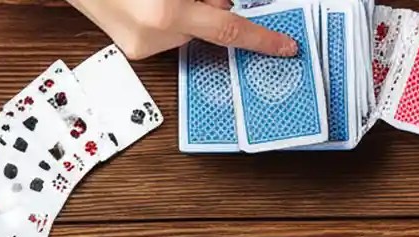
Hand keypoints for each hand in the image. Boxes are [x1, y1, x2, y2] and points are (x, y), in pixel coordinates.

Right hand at [67, 0, 297, 59]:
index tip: (285, 46)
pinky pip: (166, 34)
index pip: (229, 28)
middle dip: (206, 5)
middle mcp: (154, 34)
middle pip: (207, 24)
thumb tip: (224, 5)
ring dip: (183, 9)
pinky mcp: (132, 49)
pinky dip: (166, 17)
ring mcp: (141, 46)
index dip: (261, 37)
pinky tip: (146, 1)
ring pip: (186, 28)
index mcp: (166, 12)